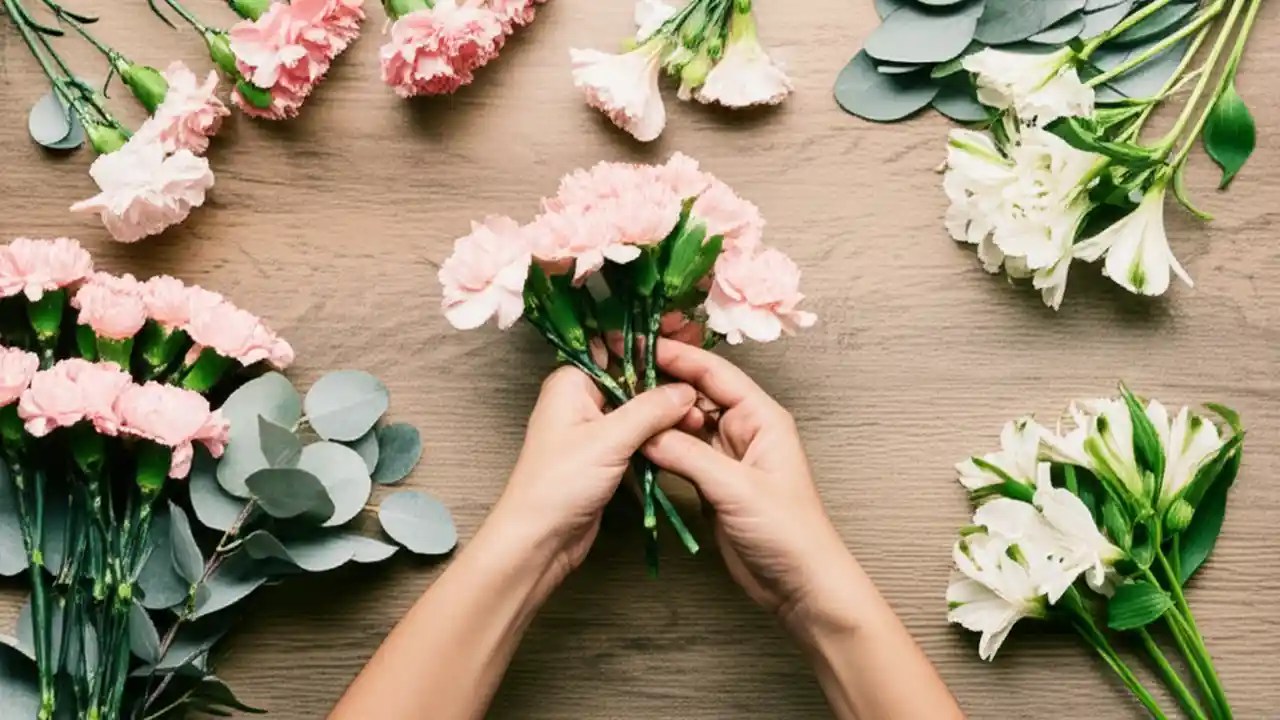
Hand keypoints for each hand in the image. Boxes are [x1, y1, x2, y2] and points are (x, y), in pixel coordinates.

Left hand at [488, 366, 696, 589]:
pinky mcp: (605, 456)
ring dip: (666, 412)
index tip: (686, 341)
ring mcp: (593, 429)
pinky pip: (637, 436)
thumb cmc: (560, 483)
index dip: (649, 345)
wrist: (540, 540)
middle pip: (631, 379)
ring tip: (699, 416)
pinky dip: (659, 435)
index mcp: (571, 382)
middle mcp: (580, 399)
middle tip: (701, 392)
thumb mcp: (608, 440)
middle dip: (666, 384)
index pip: (614, 348)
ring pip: (637, 409)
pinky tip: (685, 434)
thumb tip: (686, 389)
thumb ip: (649, 410)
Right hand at [643, 340, 856, 629]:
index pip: (714, 373)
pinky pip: (680, 454)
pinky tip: (634, 444)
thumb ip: (689, 457)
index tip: (636, 344)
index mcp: (761, 417)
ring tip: (617, 405)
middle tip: (616, 375)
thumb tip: (645, 432)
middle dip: (659, 384)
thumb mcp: (737, 488)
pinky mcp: (714, 482)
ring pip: (684, 425)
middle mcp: (744, 429)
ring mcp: (727, 456)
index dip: (676, 356)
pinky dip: (658, 448)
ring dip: (656, 418)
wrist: (800, 584)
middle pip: (695, 394)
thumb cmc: (786, 532)